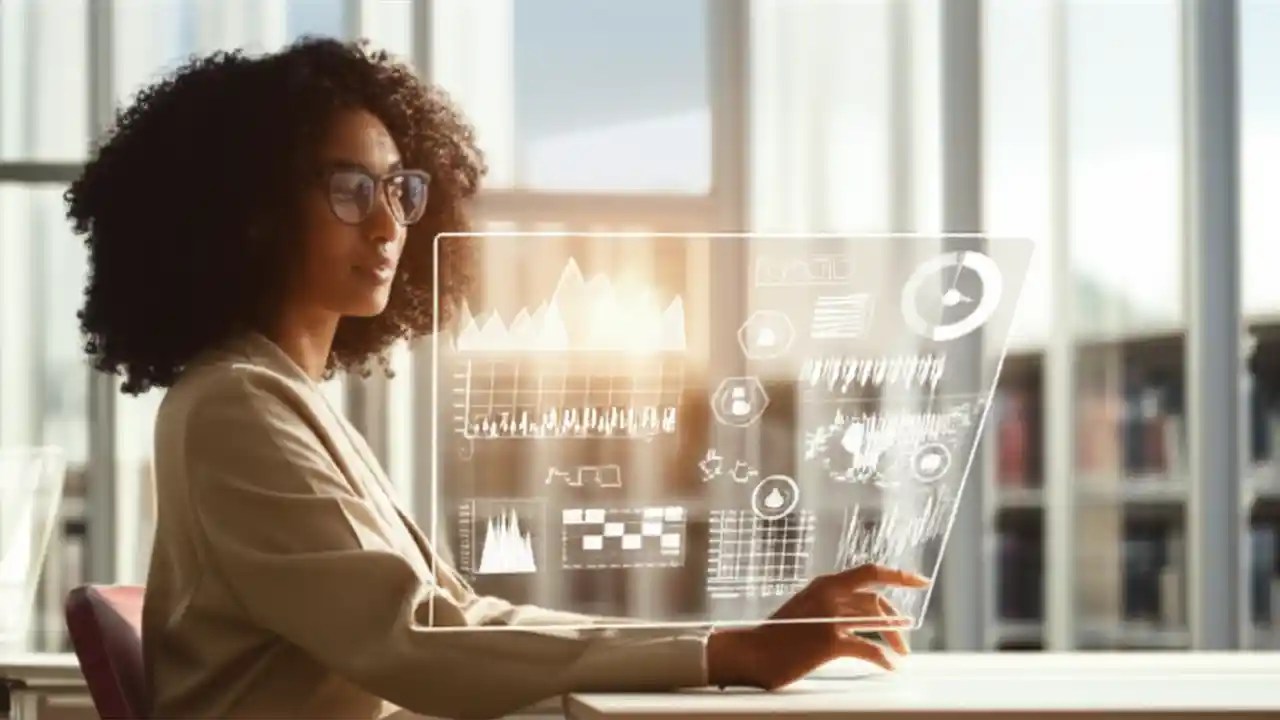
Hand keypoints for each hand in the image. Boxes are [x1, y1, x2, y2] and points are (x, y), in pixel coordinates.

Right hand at [705, 563, 929, 689]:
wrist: (752, 653)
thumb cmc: (777, 636)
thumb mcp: (805, 609)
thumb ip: (831, 605)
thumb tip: (862, 615)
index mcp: (824, 584)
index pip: (870, 572)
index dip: (899, 575)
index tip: (920, 580)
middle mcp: (829, 595)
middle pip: (877, 603)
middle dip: (896, 621)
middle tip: (905, 638)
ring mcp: (830, 617)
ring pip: (877, 625)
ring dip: (894, 641)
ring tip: (899, 654)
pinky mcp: (829, 642)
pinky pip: (869, 649)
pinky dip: (882, 659)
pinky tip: (887, 666)